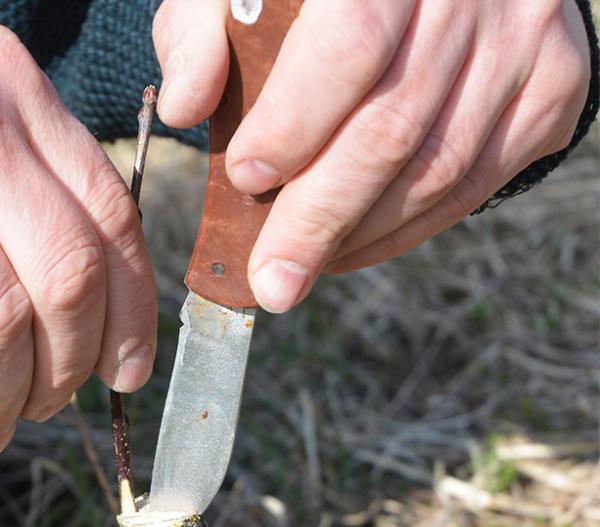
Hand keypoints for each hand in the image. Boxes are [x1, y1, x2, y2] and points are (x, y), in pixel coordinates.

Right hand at [0, 26, 156, 451]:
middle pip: (70, 272)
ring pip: (8, 325)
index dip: (132, 303)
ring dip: (9, 398)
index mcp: (6, 81)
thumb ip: (32, 194)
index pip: (109, 208)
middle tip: (52, 404)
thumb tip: (115, 309)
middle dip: (73, 362)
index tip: (128, 365)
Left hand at [153, 0, 590, 311]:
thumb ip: (202, 34)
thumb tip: (184, 107)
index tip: (246, 179)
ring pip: (439, 167)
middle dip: (319, 217)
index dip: (296, 122)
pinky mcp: (553, 86)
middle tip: (271, 280)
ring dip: (361, 234)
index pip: (350, 44)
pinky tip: (355, 246)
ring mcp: (522, 40)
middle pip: (394, 126)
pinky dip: (410, 229)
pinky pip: (477, 182)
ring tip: (301, 268)